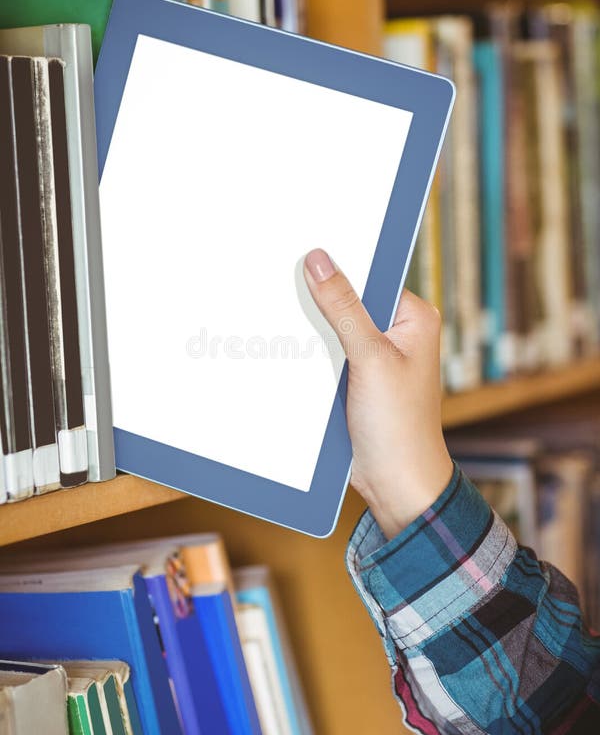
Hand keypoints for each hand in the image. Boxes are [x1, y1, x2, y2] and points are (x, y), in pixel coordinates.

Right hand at [303, 248, 452, 540]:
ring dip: (312, 329)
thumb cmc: (399, 424)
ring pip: (334, 328)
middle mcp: (398, 332)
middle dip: (320, 299)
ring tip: (278, 316)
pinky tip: (287, 349)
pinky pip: (329, 353)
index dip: (337, 265)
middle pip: (350, 300)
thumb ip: (344, 308)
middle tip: (280, 281)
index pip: (371, 275)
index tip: (301, 252)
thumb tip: (319, 260)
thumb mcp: (370, 358)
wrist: (395, 482)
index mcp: (414, 318)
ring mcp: (376, 356)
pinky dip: (311, 353)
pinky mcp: (357, 379)